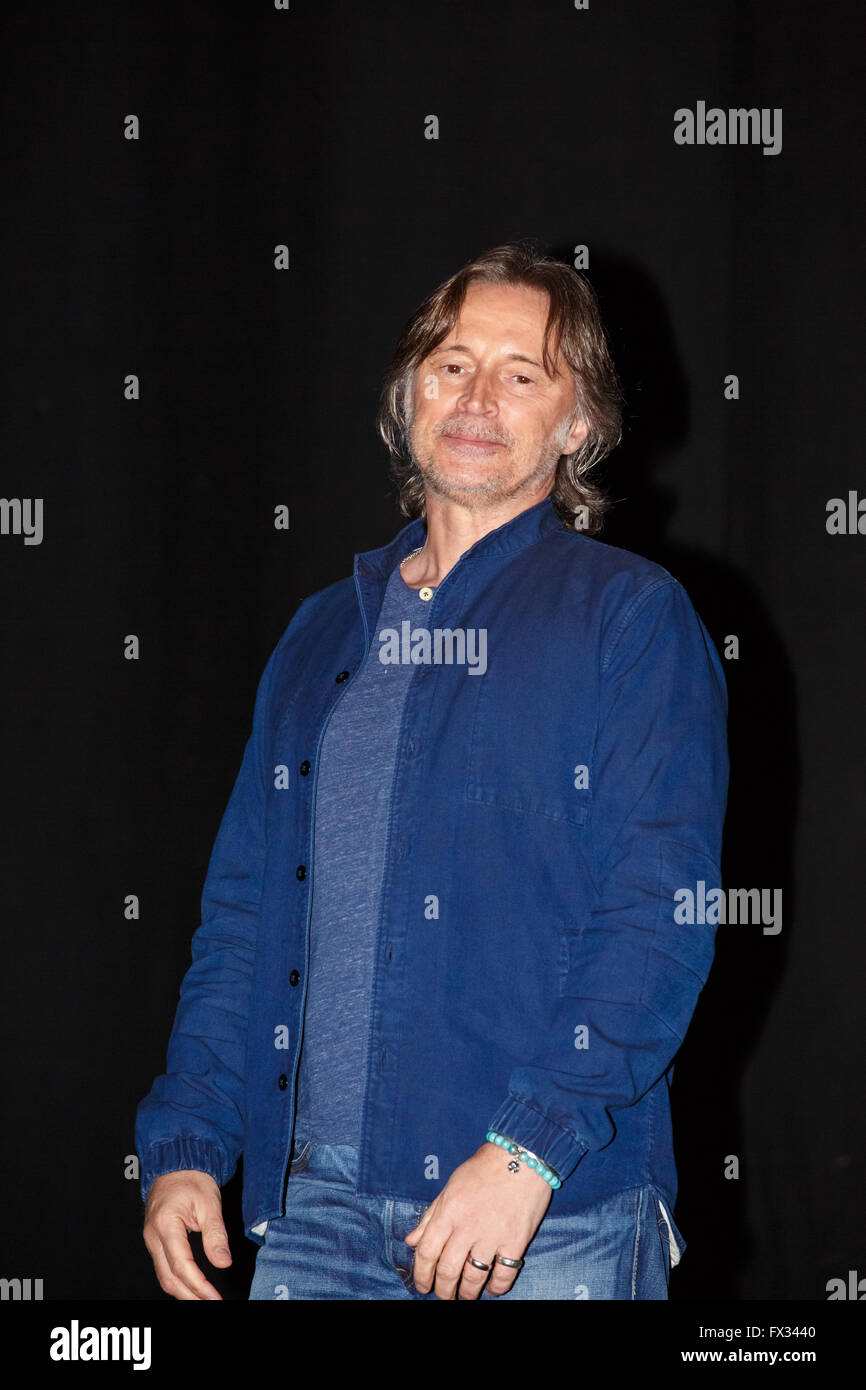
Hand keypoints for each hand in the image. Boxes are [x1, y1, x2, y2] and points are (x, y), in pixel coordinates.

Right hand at [142, 1170, 230, 1300]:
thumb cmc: (193, 1180)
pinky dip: (178, 1281)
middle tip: (212, 1303)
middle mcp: (153, 1236)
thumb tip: (223, 1263)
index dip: (198, 1285)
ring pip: (164, 1276)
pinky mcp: (156, 1241)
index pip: (181, 1265)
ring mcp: (151, 1240)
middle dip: (190, 1296)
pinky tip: (193, 1287)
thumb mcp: (210, 1203)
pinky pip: (164, 1267)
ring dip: (183, 1292)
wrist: (177, 1165)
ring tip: (205, 1300)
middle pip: (168, 1277)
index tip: (215, 1298)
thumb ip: (216, 1235)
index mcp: (165, 1224)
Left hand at [404, 1142, 551, 1299]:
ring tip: (466, 1296)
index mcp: (449, 1211)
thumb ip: (431, 1216)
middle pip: (448, 1270)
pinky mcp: (516, 1241)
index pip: (426, 1251)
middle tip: (444, 1297)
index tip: (423, 1285)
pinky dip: (496, 1287)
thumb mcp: (451, 1186)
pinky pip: (504, 1275)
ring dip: (468, 1293)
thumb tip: (411, 1241)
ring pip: (474, 1277)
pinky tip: (492, 1288)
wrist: (522, 1156)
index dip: (421, 1274)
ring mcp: (492, 1235)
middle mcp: (467, 1226)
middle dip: (443, 1291)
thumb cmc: (483, 1168)